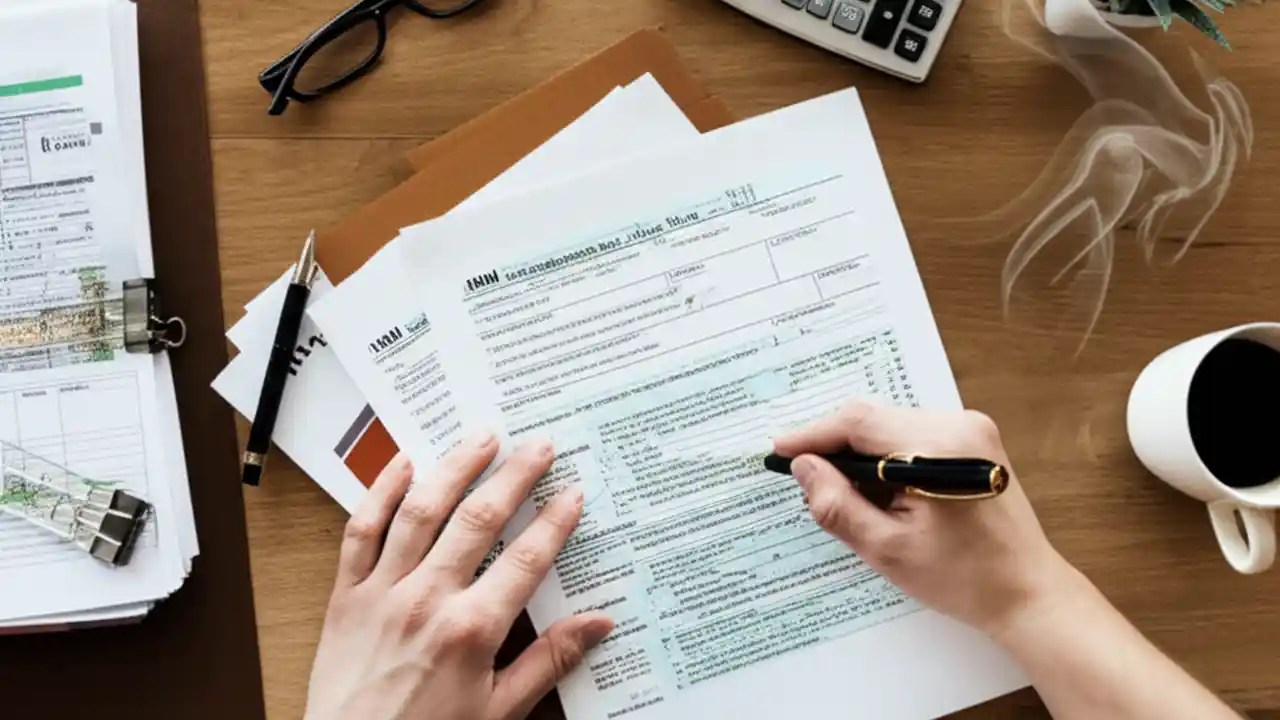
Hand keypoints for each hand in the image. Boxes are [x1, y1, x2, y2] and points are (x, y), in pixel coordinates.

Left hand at [305, 433, 613, 719]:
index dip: (554, 521)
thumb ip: (549, 661)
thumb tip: (601, 623)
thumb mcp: (499, 711)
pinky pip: (361, 529)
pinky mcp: (346, 594)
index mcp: (472, 630)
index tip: (574, 492)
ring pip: (421, 511)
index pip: (526, 559)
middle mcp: (427, 600)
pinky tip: (404, 462)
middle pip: (478, 520)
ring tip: (482, 436)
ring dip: (455, 467)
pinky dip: (382, 491)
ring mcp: (382, 591)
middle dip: (514, 476)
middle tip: (539, 445)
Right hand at [774, 401, 1079, 637]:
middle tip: (804, 478)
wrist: (1028, 591)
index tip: (779, 450)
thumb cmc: (965, 578)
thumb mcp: (888, 549)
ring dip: (860, 451)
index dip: (812, 434)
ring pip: (890, 424)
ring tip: (842, 492)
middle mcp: (958, 425)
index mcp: (939, 447)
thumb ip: (839, 505)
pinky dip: (885, 454)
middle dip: (834, 445)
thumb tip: (804, 468)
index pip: (859, 422)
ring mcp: (970, 429)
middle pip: (873, 418)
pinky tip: (877, 488)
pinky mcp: (974, 439)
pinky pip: (911, 433)